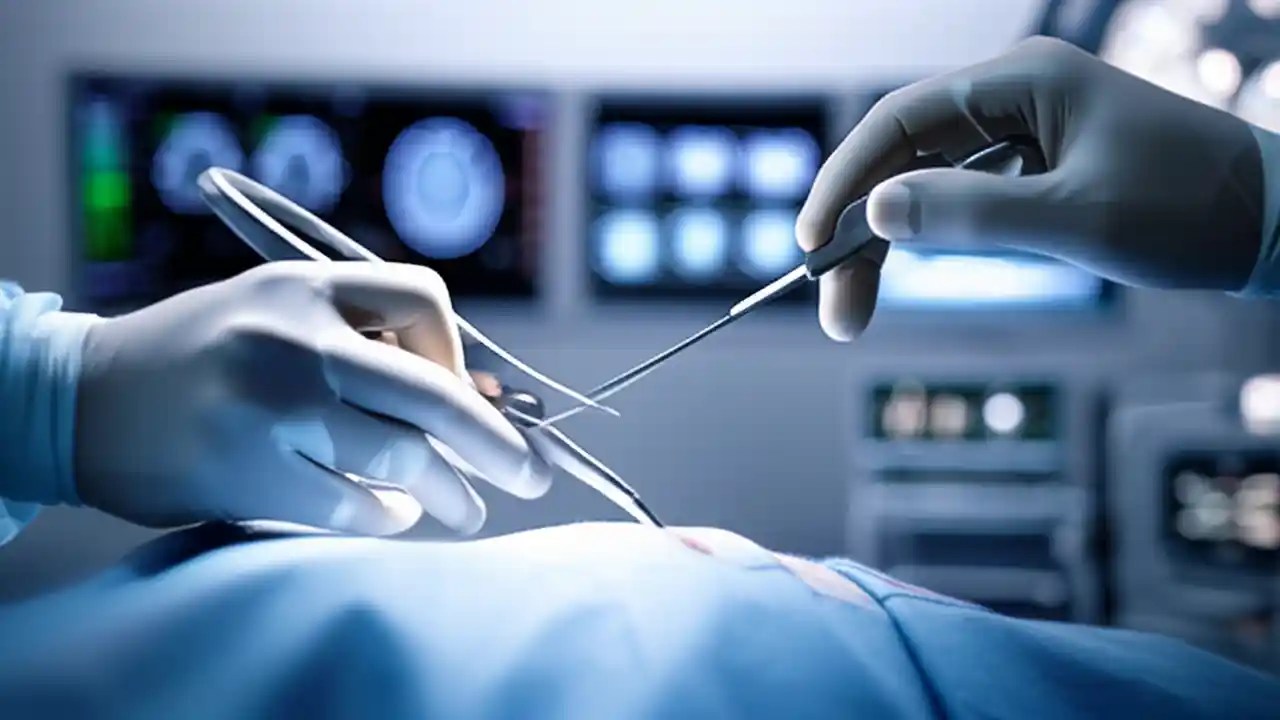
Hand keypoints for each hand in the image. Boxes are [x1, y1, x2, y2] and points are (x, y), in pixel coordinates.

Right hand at [74, 261, 550, 535]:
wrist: (86, 399)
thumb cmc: (203, 358)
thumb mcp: (280, 316)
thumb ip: (368, 344)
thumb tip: (486, 398)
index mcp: (305, 284)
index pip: (424, 300)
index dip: (460, 353)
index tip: (466, 391)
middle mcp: (294, 337)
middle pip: (435, 391)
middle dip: (500, 443)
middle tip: (534, 477)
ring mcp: (272, 406)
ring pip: (404, 456)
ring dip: (452, 492)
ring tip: (470, 511)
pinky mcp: (250, 472)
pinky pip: (355, 505)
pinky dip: (388, 515)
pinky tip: (394, 514)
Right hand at [796, 36, 1269, 340]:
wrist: (1275, 223)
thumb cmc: (1191, 210)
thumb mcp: (1078, 219)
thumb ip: (973, 215)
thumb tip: (876, 212)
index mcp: (1023, 81)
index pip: (900, 122)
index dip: (844, 181)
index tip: (810, 245)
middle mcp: (1015, 96)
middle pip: (903, 157)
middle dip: (860, 230)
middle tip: (835, 306)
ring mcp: (1025, 131)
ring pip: (925, 183)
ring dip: (886, 243)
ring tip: (854, 309)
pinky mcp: (1036, 167)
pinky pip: (959, 197)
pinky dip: (927, 237)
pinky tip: (905, 272)